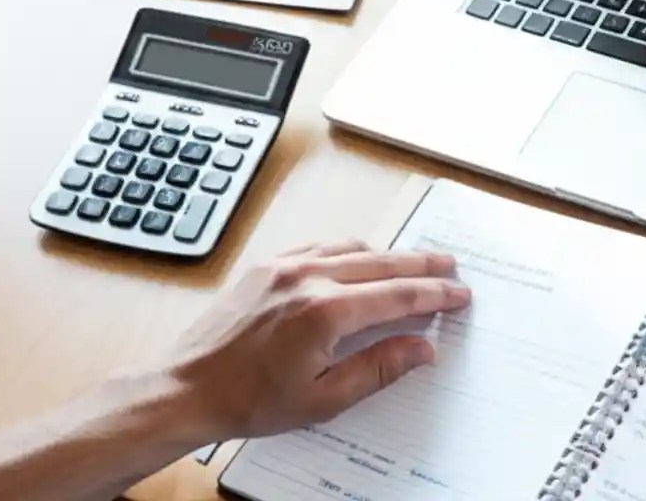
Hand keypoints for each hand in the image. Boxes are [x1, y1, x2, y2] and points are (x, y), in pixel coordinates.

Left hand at [164, 240, 471, 440]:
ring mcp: (285, 267)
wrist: (187, 389)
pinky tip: (359, 258)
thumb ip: (380, 368)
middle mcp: (308, 279)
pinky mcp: (267, 266)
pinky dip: (349, 250)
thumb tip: (422, 348)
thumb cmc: (249, 400)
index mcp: (327, 313)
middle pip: (384, 262)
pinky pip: (320, 245)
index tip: (459, 294)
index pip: (400, 295)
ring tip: (412, 263)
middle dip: (423, 264)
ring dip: (388, 254)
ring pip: (353, 248)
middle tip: (451, 266)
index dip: (436, 294)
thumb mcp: (324, 398)